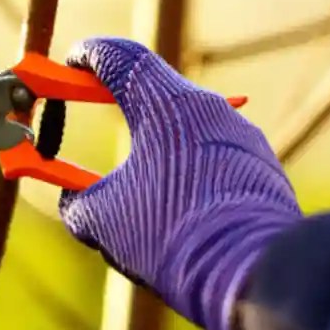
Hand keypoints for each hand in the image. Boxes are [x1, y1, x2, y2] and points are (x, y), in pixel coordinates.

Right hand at [58, 37, 301, 329]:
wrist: (254, 273)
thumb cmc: (173, 236)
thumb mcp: (103, 220)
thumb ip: (77, 199)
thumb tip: (72, 199)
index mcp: (166, 103)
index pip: (119, 56)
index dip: (86, 57)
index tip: (68, 67)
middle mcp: (209, 108)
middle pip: (153, 90)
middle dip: (117, 104)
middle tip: (89, 120)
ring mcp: (240, 137)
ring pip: (183, 129)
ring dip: (153, 145)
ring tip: (135, 189)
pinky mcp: (261, 168)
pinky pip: (211, 158)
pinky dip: (185, 171)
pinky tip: (176, 212)